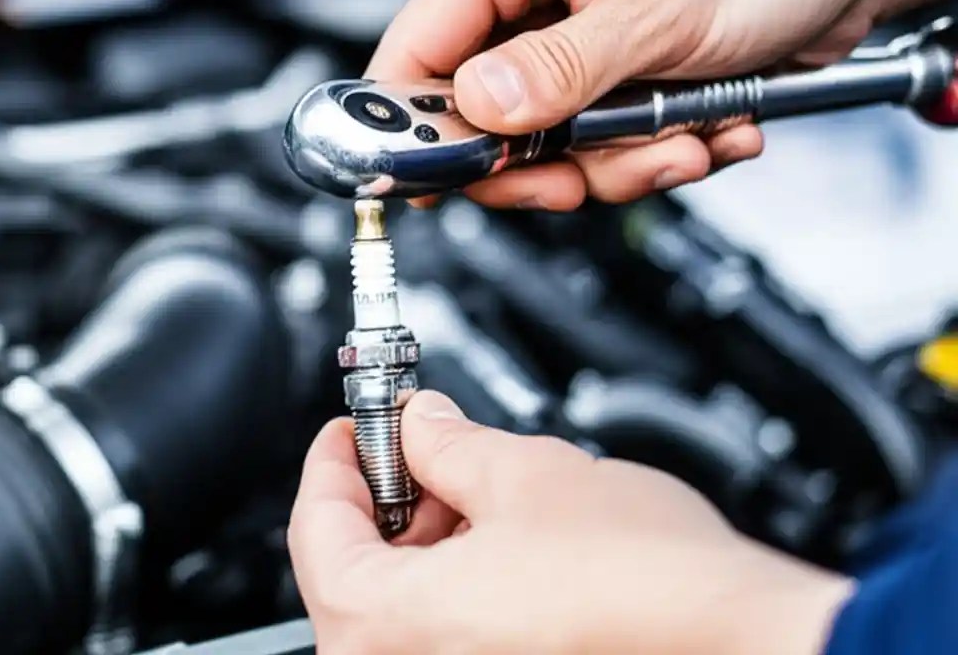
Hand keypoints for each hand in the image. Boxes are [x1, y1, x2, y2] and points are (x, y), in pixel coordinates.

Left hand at [288, 391, 853, 653]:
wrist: (740, 643)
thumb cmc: (645, 588)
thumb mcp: (525, 475)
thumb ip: (446, 443)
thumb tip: (420, 422)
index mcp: (381, 626)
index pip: (314, 528)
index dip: (334, 459)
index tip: (353, 427)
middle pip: (356, 570)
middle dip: (393, 497)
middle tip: (427, 447)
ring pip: (402, 606)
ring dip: (430, 541)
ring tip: (484, 494)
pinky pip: (446, 635)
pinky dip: (461, 588)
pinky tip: (507, 548)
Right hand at [367, 0, 957, 208]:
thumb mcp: (657, 11)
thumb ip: (558, 69)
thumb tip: (480, 111)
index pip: (423, 43)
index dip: (412, 119)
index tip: (421, 178)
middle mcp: (545, 1)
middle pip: (485, 116)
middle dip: (543, 161)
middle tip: (574, 179)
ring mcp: (588, 47)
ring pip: (556, 145)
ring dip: (622, 163)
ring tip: (683, 140)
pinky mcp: (632, 83)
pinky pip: (612, 146)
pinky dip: (660, 153)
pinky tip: (710, 126)